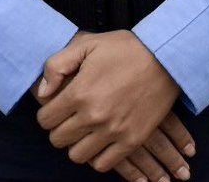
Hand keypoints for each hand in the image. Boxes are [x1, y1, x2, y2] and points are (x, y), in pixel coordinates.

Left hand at [34, 31, 191, 176]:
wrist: (165, 58)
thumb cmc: (125, 49)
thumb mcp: (87, 44)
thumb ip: (57, 65)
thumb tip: (43, 92)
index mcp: (79, 92)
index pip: (45, 119)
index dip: (47, 112)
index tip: (57, 106)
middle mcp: (93, 116)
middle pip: (58, 140)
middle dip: (59, 128)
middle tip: (70, 117)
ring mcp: (113, 131)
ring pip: (77, 156)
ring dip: (77, 144)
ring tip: (85, 129)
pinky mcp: (131, 140)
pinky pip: (103, 165)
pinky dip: (98, 156)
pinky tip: (101, 140)